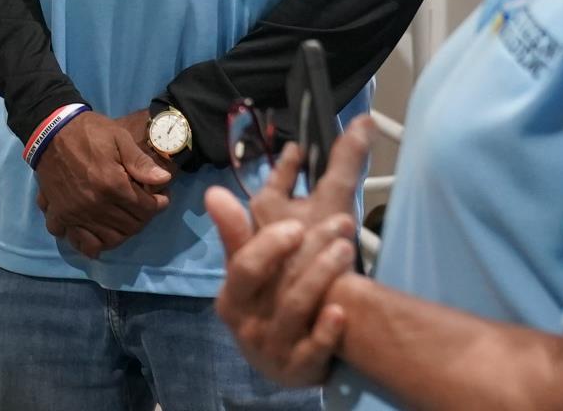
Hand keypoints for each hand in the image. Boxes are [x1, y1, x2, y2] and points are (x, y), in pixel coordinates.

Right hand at [35, 108, 171, 257]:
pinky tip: (94, 230)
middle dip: (142, 218)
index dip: (158, 204)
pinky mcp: (60, 215)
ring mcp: (76, 213)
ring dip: (121, 232)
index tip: (160, 198)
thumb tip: (164, 179)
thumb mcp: (119, 137)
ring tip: (123, 219)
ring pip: (108, 239)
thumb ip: (140, 161)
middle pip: (130, 227)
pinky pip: (76, 240)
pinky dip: (88, 241)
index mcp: (112, 184)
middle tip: (142, 206)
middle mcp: (95, 205)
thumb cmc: (89, 132)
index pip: (146, 209)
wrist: (50, 131)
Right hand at [207, 118, 373, 386]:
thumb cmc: (263, 305)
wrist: (281, 360)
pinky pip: (314, 349)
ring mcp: (274, 350)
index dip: (270, 245)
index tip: (297, 225)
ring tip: (348, 250)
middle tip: (343, 224)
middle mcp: (249, 326)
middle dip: (312, 253)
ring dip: (325, 276)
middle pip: (279, 287)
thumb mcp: (246, 273)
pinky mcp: (300, 370)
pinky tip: (341, 310)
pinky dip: (327, 330)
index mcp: (232, 299)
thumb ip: (234, 234)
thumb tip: (214, 191)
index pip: (245, 267)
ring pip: (298, 310)